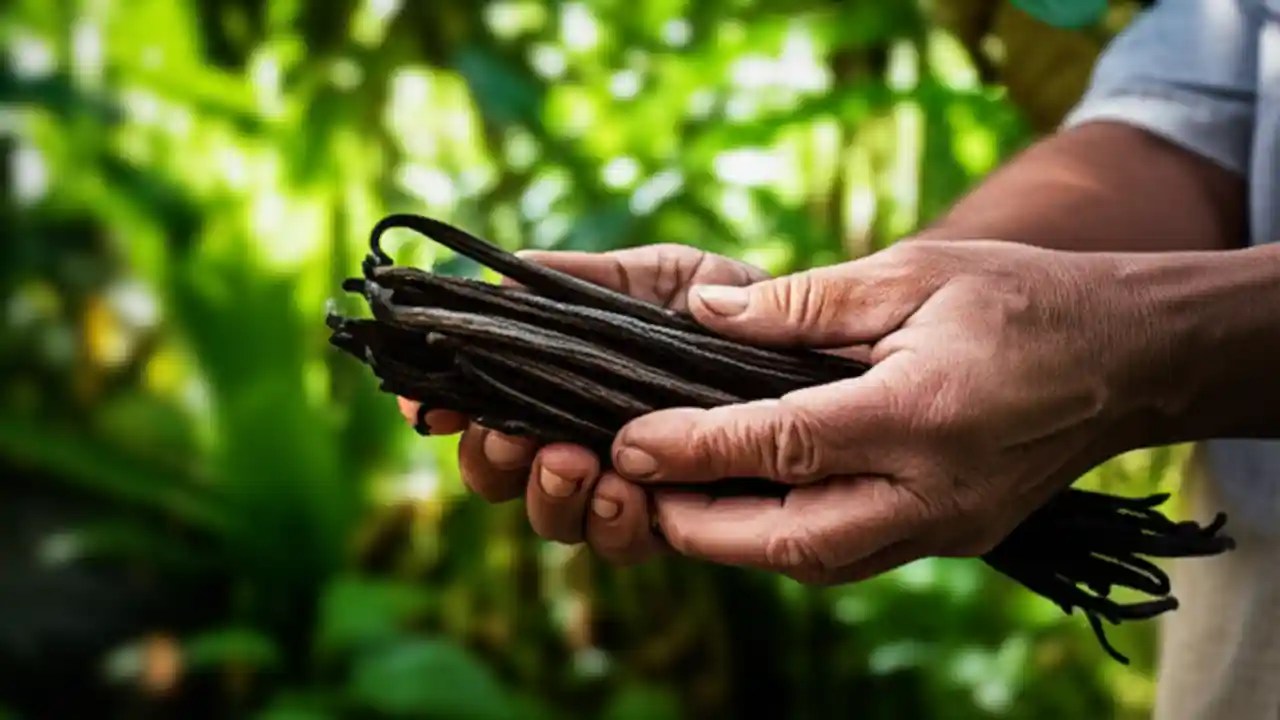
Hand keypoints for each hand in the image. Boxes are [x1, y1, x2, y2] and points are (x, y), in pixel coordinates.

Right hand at [397, 245, 768, 563]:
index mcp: (558, 390)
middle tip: (511, 437)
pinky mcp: (675, 521)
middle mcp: (580, 444)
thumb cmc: (718, 307)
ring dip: (550, 497)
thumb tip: (495, 279)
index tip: (427, 403)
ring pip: (555, 520)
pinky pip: (625, 541)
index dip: (444, 411)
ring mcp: (624, 487)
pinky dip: (614, 520)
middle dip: (493, 462)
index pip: (483, 411)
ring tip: (572, 463)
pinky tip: (625, 490)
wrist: (802, 343)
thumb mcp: (648, 278)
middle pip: (501, 479)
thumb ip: (576, 281)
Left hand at [609, 239, 1162, 583]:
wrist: (1127, 356)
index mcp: (921, 412)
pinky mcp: (953, 538)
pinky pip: (852, 557)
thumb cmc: (1020, 299)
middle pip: (791, 540)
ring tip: (679, 501)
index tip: (628, 442)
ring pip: (818, 562)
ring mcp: (947, 526)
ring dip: (738, 543)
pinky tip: (751, 506)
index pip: (782, 445)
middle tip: (637, 491)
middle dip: (700, 527)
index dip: (694, 449)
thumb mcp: (913, 272)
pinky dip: (788, 540)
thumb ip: (803, 303)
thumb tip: (703, 310)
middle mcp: (934, 489)